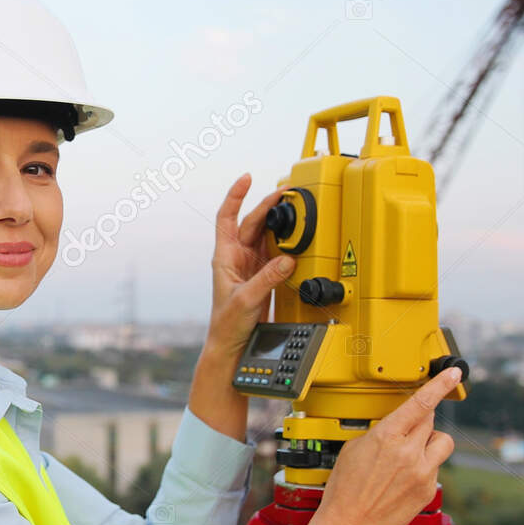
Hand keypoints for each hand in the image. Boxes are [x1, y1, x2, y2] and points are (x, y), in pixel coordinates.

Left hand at [204, 173, 292, 362]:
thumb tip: (287, 260)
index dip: (235, 196)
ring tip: (295, 211)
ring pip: (267, 236)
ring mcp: (252, 265)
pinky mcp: (265, 276)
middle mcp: (237, 257)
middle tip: (286, 193)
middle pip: (253, 222)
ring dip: (279, 223)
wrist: (232, 346)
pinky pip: (277, 252)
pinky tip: (298, 240)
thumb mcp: (246, 300)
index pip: (227, 217)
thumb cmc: (227, 324)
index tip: (246, 178)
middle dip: (268, 205)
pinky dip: (288, 244)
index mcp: (225, 257)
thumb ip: (266, 279)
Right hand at [292, 368, 461, 524]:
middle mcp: (408, 453)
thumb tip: (395, 425)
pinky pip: (436, 466)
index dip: (440, 385)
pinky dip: (425, 466)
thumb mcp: (353, 449)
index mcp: (386, 437)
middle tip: (406, 430)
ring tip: (413, 452)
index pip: (420, 403)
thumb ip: (380, 432)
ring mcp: (421, 472)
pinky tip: (405, 477)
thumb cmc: (344, 490)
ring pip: (442, 442)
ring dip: (431, 441)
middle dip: (420, 420)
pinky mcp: (428, 489)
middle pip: (431, 420)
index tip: (453, 374)